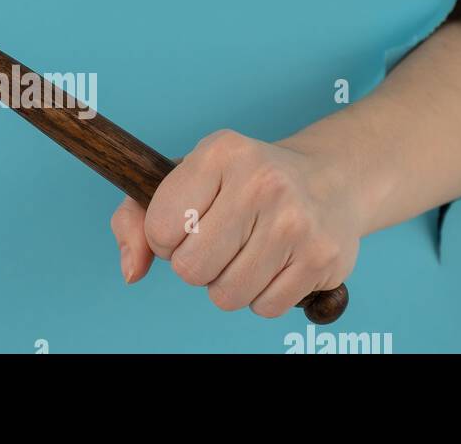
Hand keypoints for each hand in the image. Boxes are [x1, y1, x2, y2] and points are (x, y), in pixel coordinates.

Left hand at [109, 129, 361, 317]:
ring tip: (248, 251)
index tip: (189, 223)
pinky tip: (276, 263)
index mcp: (220, 152)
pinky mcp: (322, 257)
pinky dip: (263, 295)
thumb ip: (134, 220)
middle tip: (220, 241)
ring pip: (226, 296)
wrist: (330, 178)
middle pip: (191, 269)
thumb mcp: (185, 180)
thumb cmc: (241, 184)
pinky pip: (264, 308)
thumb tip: (131, 271)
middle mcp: (262, 181)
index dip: (166, 238)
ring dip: (228, 284)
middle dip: (196, 265)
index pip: (160, 229)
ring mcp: (296, 220)